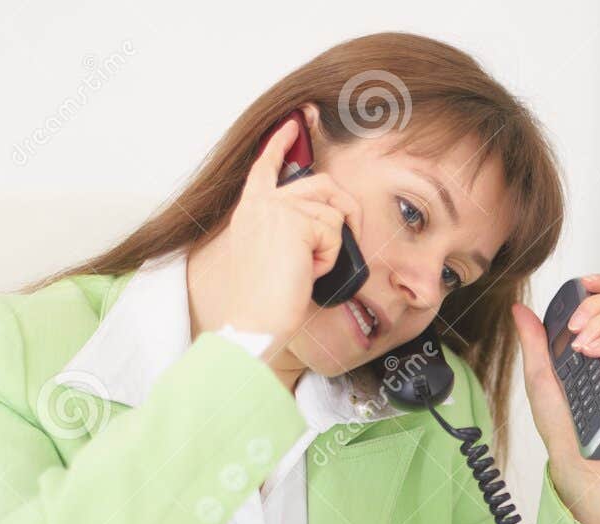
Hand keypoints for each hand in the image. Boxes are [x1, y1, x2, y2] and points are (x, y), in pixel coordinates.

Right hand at [186, 113, 362, 383]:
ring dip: (331, 246)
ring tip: (308, 270)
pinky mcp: (295, 222)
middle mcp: (261, 204)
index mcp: (250, 211)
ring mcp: (276, 209)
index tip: (293, 124)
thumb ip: (289, 231)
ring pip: (332, 213)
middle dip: (344, 210)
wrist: (253, 323)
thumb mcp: (273, 256)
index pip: (266, 166)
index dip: (281, 144)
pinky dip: (329, 259)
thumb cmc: (263, 303)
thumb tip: (326, 221)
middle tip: (350, 235)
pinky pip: (334, 234)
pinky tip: (307, 273)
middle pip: (322, 185)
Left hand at [512, 274, 599, 523]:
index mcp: (592, 340)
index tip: (579, 284)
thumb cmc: (559, 421)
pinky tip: (591, 352)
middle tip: (573, 324)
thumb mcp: (538, 375)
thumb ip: (533, 340)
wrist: (573, 453)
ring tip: (578, 345)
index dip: (595, 285)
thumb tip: (519, 309)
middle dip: (594, 303)